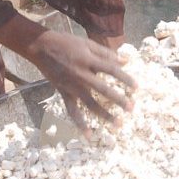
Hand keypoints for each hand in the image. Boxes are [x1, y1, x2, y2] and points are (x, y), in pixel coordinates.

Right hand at [0, 15, 135, 133]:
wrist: (42, 47)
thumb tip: (125, 61)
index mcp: (89, 60)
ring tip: (118, 124)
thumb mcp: (87, 43)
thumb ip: (106, 53)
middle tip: (131, 109)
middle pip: (104, 90)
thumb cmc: (66, 43)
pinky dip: (80, 123)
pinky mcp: (64, 93)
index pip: (112, 70)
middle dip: (119, 100)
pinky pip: (72, 111)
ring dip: (105, 115)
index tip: (137, 87)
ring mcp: (72, 86)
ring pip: (90, 104)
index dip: (125, 79)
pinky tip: (89, 135)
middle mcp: (82, 75)